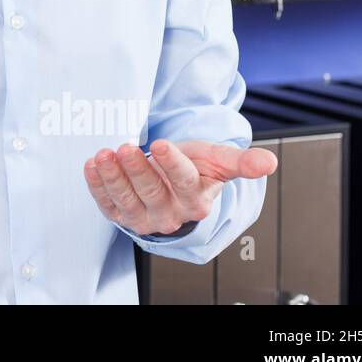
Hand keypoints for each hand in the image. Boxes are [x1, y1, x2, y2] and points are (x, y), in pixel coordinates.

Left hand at [83, 139, 277, 236]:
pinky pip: (107, 203)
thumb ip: (241, 162)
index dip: (172, 164)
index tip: (160, 143)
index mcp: (196, 199)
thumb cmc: (195, 169)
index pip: (184, 182)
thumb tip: (270, 162)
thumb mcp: (217, 161)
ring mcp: (143, 218)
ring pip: (127, 200)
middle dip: (137, 170)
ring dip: (113, 177)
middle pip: (151, 192)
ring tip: (104, 155)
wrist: (173, 184)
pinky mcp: (121, 215)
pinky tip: (91, 165)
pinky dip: (97, 186)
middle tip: (125, 148)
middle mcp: (170, 213)